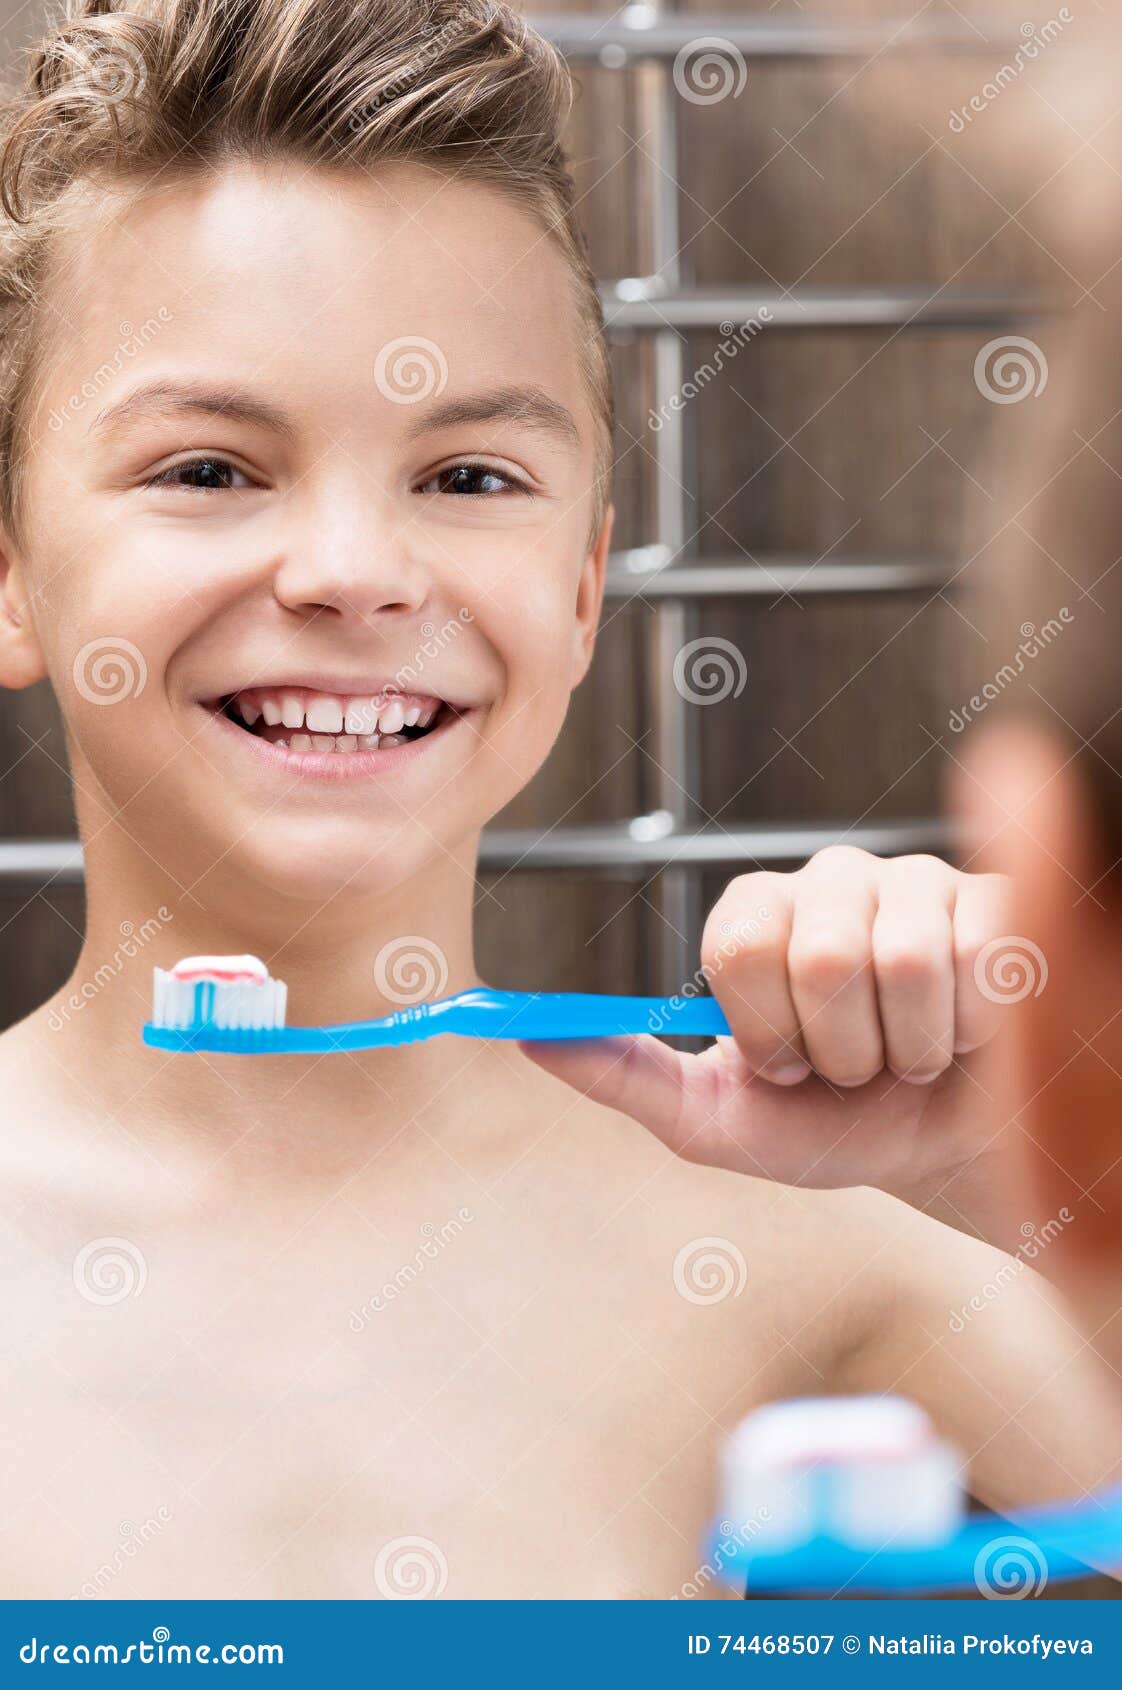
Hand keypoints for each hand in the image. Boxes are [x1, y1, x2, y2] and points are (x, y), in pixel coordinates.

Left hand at [520, 848, 1012, 1231]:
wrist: (947, 1158)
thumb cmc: (834, 1130)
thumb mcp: (716, 1118)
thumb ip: (622, 1075)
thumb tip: (527, 1039)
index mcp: (755, 917)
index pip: (737, 943)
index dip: (767, 1029)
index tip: (787, 1066)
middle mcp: (829, 881)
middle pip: (821, 956)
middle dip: (841, 1052)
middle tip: (855, 1065)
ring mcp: (916, 882)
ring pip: (905, 960)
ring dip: (908, 1049)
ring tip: (910, 1054)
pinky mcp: (995, 902)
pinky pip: (978, 960)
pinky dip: (970, 1033)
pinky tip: (967, 1034)